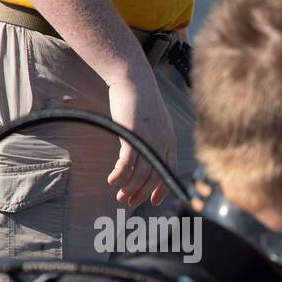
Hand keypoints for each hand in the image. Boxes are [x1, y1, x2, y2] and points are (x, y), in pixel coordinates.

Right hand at [105, 67, 176, 207]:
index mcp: (170, 141)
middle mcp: (163, 142)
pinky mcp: (133, 134)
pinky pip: (128, 162)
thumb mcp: (153, 122)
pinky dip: (120, 174)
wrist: (133, 79)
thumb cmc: (140, 100)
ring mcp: (149, 139)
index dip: (162, 188)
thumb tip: (144, 154)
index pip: (169, 170)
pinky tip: (112, 180)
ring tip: (120, 196)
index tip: (154, 201)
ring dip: (130, 188)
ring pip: (142, 173)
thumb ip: (153, 139)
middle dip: (143, 193)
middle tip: (129, 202)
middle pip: (155, 176)